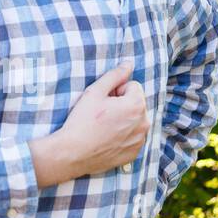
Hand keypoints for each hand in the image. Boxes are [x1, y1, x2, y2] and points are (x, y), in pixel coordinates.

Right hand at [29, 61, 150, 187]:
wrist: (73, 153)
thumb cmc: (82, 121)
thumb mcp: (95, 92)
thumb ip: (115, 75)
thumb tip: (129, 64)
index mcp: (137, 105)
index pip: (133, 87)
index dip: (116, 91)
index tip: (103, 102)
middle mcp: (144, 123)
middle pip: (135, 104)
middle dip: (122, 105)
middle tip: (102, 115)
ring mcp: (140, 140)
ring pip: (135, 121)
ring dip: (124, 120)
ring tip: (104, 127)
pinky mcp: (134, 153)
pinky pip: (133, 137)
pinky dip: (123, 136)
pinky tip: (107, 139)